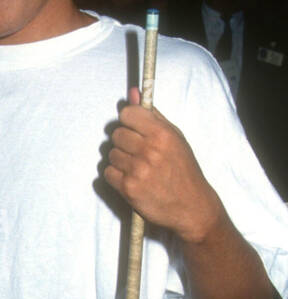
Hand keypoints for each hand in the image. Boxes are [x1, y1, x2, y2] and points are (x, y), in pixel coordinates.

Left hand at [105, 87, 222, 242]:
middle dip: (123, 141)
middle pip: (116, 134)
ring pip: (111, 154)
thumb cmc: (183, 169)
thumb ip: (152, 115)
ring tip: (137, 167)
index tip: (134, 128)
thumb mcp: (175, 137)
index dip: (128, 121)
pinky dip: (115, 176)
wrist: (191, 206)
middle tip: (136, 151)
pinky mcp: (128, 188)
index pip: (127, 114)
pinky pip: (107, 172)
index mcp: (162, 134)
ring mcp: (138, 170)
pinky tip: (130, 178)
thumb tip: (132, 93)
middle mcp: (149, 150)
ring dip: (119, 160)